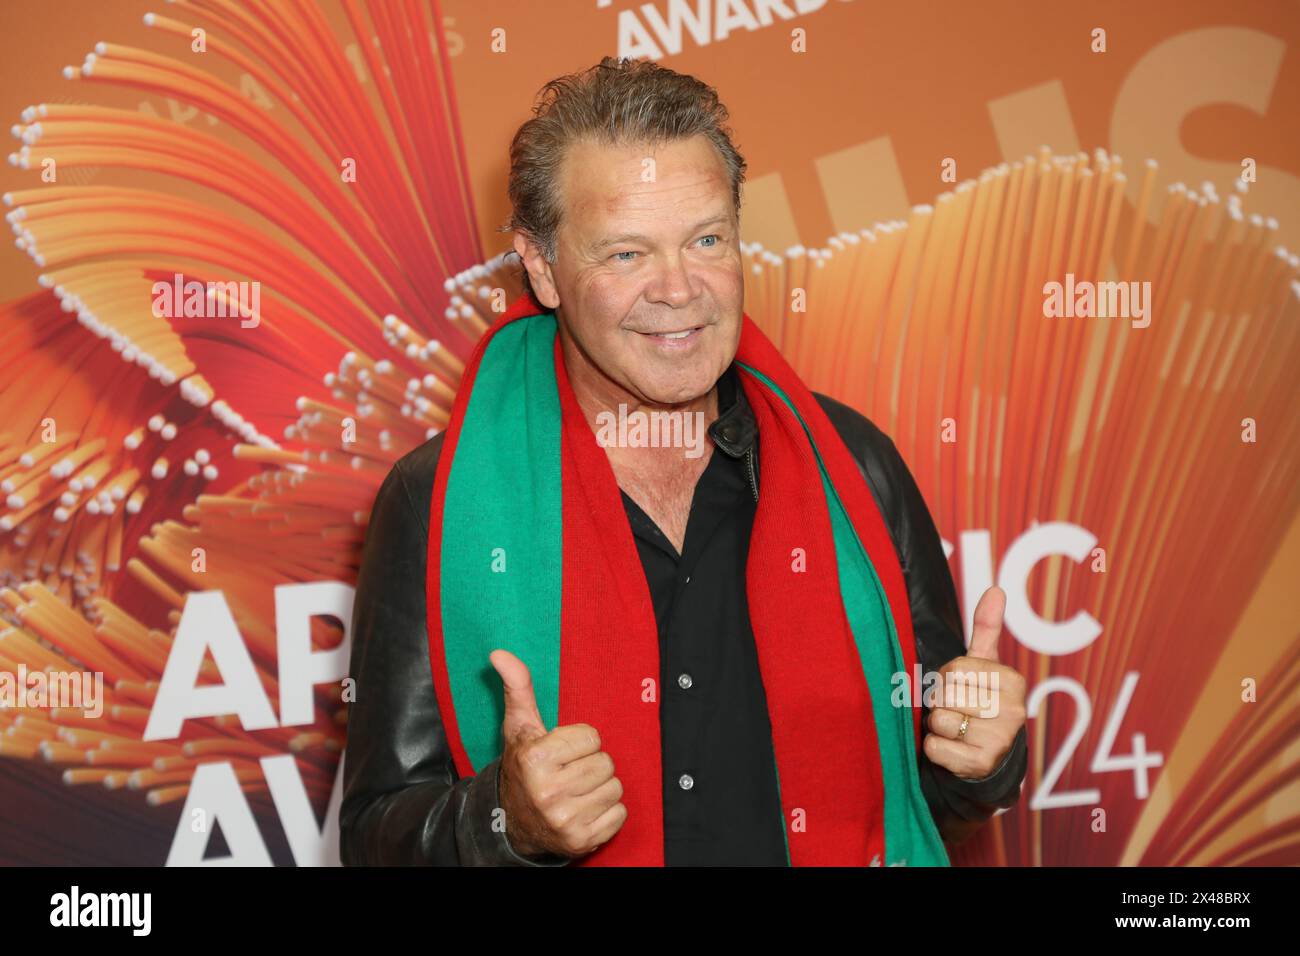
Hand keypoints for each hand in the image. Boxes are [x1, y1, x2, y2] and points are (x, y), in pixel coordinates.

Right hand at [489, 649, 627, 858]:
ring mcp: (565, 820)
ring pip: (614, 788)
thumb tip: (499, 652)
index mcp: (536, 758)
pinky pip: (619, 814)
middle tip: (569, 772)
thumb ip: (518, 688)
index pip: (592, 737)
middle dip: (591, 764)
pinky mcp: (582, 841)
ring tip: (576, 790)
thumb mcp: (520, 727)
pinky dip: (608, 813)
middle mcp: (549, 792)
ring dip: (600, 788)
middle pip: (606, 762)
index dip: (579, 741)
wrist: (512, 823)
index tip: (561, 751)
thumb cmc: (523, 767)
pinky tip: (584, 809)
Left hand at [922, 586, 1026, 780]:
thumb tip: (996, 589)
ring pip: (939, 720)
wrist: (989, 757)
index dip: (946, 678)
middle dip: (941, 702)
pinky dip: (935, 749)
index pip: (954, 669)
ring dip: (937, 726)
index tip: (961, 688)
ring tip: (957, 730)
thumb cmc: (981, 701)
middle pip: (944, 694)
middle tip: (957, 711)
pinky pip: (935, 747)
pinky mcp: (982, 764)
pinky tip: (954, 749)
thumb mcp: (985, 665)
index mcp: (1013, 681)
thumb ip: (986, 628)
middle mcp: (1013, 710)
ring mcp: (1000, 739)